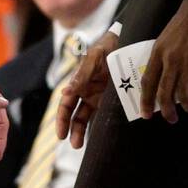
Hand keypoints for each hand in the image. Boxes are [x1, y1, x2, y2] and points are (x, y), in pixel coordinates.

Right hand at [56, 30, 118, 148]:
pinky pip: (104, 115)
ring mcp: (99, 96)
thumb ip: (81, 75)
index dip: (62, 119)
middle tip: (72, 144)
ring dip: (82, 131)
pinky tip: (101, 137)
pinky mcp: (112, 100)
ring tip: (79, 145)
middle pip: (74, 114)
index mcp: (78, 82)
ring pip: (86, 117)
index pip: (66, 104)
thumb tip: (65, 92)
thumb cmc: (106, 46)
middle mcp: (86, 91)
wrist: (127, 41)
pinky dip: (101, 126)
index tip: (61, 134)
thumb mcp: (93, 58)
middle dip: (71, 129)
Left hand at [140, 0, 187, 123]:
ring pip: (185, 96)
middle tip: (172, 119)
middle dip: (167, 111)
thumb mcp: (167, 36)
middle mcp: (171, 60)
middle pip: (165, 94)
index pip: (148, 82)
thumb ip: (165, 55)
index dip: (145, 101)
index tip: (145, 115)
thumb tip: (167, 76)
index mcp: (159, 52)